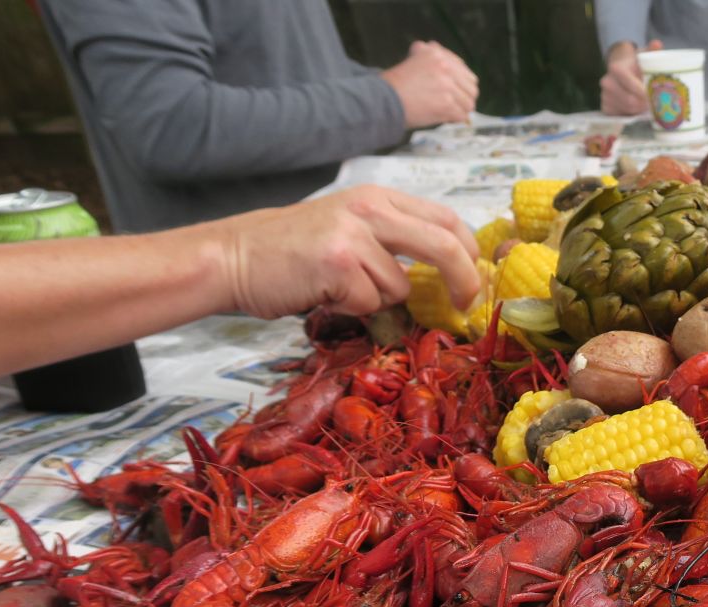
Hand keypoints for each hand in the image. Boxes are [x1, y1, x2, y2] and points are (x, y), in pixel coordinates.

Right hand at [208, 187, 479, 318]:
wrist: (233, 257)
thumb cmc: (292, 250)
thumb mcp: (349, 227)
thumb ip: (393, 239)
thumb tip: (447, 271)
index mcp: (377, 197)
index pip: (445, 219)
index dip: (469, 251)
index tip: (475, 277)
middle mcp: (369, 209)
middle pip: (442, 244)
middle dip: (463, 280)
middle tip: (464, 305)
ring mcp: (354, 235)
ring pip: (401, 286)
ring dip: (378, 299)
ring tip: (339, 287)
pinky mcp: (339, 264)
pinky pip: (371, 302)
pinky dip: (352, 308)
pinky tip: (323, 293)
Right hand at [382, 40, 477, 128]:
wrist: (385, 99)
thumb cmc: (396, 83)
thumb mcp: (414, 59)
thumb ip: (431, 55)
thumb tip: (450, 59)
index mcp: (436, 55)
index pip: (462, 67)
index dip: (462, 80)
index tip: (459, 87)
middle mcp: (444, 68)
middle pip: (471, 86)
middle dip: (465, 95)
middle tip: (458, 102)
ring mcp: (447, 87)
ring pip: (468, 102)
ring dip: (461, 109)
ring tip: (451, 111)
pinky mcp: (447, 105)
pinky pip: (461, 115)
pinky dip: (455, 119)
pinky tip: (447, 118)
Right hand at [602, 40, 662, 115]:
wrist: (621, 67)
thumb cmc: (636, 63)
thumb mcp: (644, 54)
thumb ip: (651, 50)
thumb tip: (657, 44)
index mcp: (616, 68)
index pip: (631, 86)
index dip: (645, 93)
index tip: (654, 95)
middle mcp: (607, 82)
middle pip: (630, 101)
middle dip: (644, 104)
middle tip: (655, 104)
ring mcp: (604, 95)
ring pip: (626, 110)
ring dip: (639, 110)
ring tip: (647, 105)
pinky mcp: (605, 107)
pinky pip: (620, 116)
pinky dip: (631, 115)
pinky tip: (637, 109)